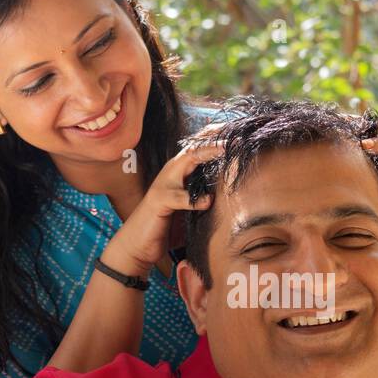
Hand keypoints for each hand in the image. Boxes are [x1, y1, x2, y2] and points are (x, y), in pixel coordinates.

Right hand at [105, 123, 226, 274]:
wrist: (138, 244)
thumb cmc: (165, 226)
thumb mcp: (190, 209)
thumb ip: (204, 198)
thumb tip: (228, 196)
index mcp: (181, 172)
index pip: (200, 147)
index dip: (217, 138)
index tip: (239, 133)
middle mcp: (172, 172)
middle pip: (195, 146)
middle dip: (215, 137)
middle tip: (237, 133)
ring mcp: (164, 184)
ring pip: (187, 160)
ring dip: (207, 153)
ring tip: (225, 149)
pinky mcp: (159, 201)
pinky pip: (178, 197)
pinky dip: (193, 199)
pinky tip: (207, 201)